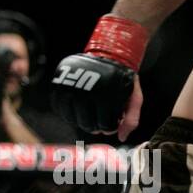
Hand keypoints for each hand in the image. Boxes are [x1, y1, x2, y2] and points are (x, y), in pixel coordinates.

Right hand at [51, 15, 147, 140]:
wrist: (108, 55)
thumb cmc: (123, 80)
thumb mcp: (134, 98)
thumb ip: (131, 119)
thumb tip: (122, 138)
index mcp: (107, 95)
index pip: (105, 126)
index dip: (110, 128)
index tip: (112, 122)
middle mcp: (87, 90)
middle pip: (88, 124)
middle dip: (96, 126)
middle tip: (100, 119)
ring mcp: (71, 85)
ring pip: (72, 118)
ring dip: (81, 121)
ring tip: (89, 114)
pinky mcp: (59, 81)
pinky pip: (58, 107)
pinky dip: (67, 113)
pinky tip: (76, 110)